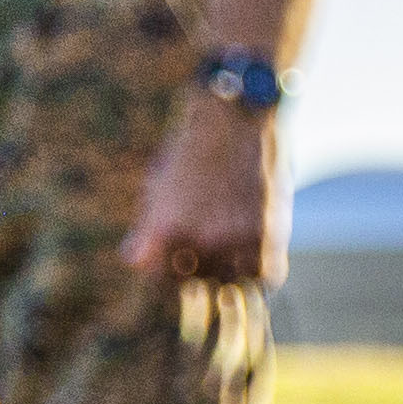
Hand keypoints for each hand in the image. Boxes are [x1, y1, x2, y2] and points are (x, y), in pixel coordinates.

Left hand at [124, 100, 283, 284]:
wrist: (236, 118)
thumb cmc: (190, 149)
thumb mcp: (158, 185)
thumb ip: (147, 228)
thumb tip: (135, 262)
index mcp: (166, 227)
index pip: (156, 277)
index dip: (160, 274)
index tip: (167, 269)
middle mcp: (201, 238)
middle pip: (191, 284)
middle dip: (191, 276)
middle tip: (196, 263)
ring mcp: (236, 240)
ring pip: (227, 285)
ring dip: (223, 278)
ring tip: (222, 260)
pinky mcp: (268, 237)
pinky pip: (262, 279)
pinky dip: (254, 276)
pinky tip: (248, 264)